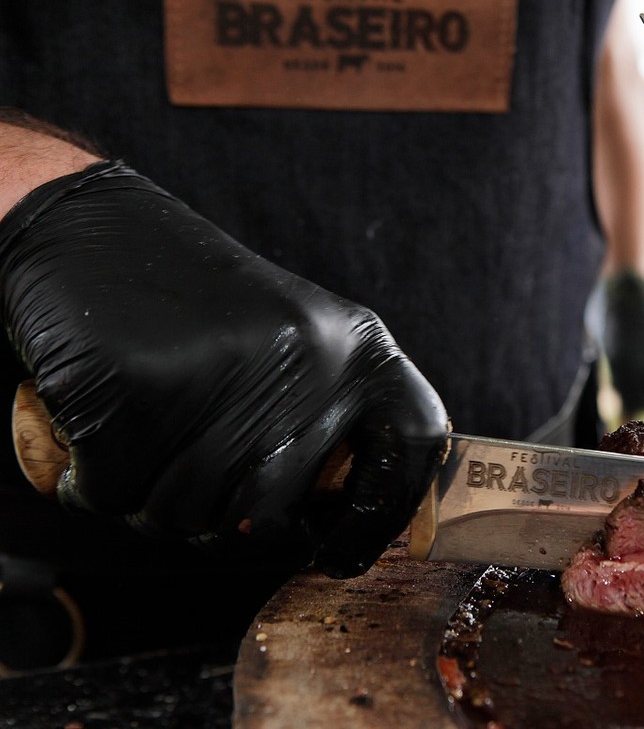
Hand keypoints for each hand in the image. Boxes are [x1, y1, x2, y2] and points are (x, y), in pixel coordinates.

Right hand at [0, 161, 448, 577]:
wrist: (89, 230)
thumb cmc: (194, 306)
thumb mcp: (294, 342)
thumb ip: (325, 416)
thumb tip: (334, 528)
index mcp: (356, 343)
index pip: (415, 445)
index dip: (382, 517)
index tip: (342, 553)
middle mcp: (304, 356)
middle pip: (271, 517)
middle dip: (219, 521)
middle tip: (189, 473)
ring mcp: (220, 370)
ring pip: (188, 516)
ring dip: (151, 500)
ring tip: (147, 433)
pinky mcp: (132, 386)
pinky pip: (113, 495)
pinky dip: (93, 482)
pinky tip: (99, 426)